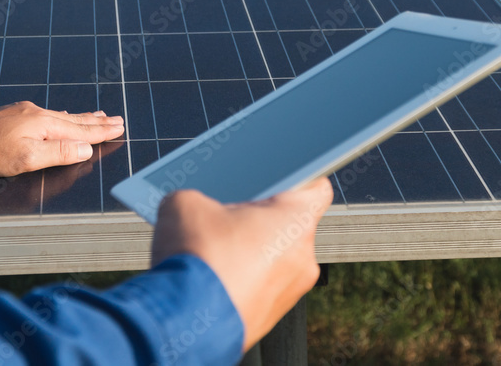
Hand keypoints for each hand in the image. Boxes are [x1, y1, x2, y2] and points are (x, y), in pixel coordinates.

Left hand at [0, 101, 124, 176]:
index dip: (101, 131)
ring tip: (97, 115)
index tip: (119, 127)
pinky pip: (48, 114)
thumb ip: (59, 153)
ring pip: (62, 115)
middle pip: (75, 119)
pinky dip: (63, 117)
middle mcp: (38, 113)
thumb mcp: (28, 159)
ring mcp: (25, 112)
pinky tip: (62, 116)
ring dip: (82, 117)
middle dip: (97, 121)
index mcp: (45, 124)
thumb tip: (85, 148)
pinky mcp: (14, 114)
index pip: (81, 129)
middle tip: (116, 119)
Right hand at [151, 178, 332, 351]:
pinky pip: (261, 289)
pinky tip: (212, 276)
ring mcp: (289, 293)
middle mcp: (304, 257)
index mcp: (295, 219)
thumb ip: (199, 197)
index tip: (280, 178)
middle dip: (259, 221)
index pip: (317, 189)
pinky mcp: (269, 319)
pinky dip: (242, 281)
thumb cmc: (197, 258)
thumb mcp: (185, 203)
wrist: (183, 321)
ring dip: (251, 255)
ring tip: (213, 251)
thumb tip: (194, 208)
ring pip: (275, 261)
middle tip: (227, 217)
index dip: (298, 179)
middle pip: (288, 227)